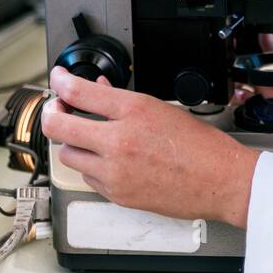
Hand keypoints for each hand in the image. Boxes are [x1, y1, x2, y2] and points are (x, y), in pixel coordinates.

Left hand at [42, 68, 259, 227]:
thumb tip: (99, 89)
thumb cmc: (200, 146)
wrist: (219, 180)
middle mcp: (120, 140)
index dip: (60, 82)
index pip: (80, 91)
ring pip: (68, 154)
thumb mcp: (162, 108)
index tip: (57, 79)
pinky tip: (106, 160)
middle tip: (58, 109)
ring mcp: (115, 170)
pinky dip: (91, 166)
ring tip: (85, 137)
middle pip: (59, 125)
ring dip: (72, 143)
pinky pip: (87, 177)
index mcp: (134, 111)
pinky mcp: (116, 194)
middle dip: (53, 114)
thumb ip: (124, 100)